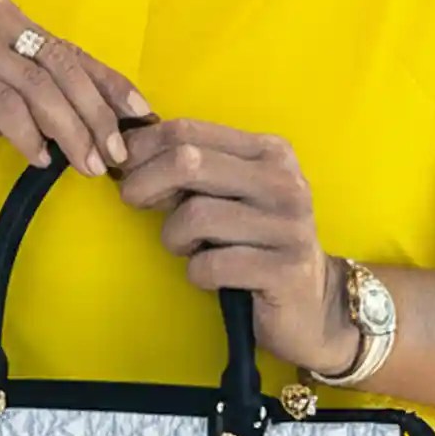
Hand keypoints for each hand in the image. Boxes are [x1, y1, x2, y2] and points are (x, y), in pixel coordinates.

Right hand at [0, 0, 149, 175]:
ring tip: (86, 164)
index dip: (107, 82)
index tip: (138, 113)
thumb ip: (30, 100)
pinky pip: (4, 102)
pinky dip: (27, 134)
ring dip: (70, 130)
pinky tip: (38, 158)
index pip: (66, 49)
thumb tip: (89, 124)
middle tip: (113, 152)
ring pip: (39, 85)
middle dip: (96, 113)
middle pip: (60, 65)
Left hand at [118, 119, 359, 373]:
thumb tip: (126, 151)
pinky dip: (196, 271)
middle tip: (132, 201)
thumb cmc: (255, 242)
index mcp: (269, 151)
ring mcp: (289, 226)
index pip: (190, 131)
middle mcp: (284, 181)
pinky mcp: (285, 270)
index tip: (122, 168)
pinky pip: (211, 264)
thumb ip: (190, 169)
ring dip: (173, 236)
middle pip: (188, 162)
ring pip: (195, 215)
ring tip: (185, 247)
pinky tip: (208, 275)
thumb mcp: (228, 195)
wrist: (312, 304)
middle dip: (145, 182)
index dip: (143, 147)